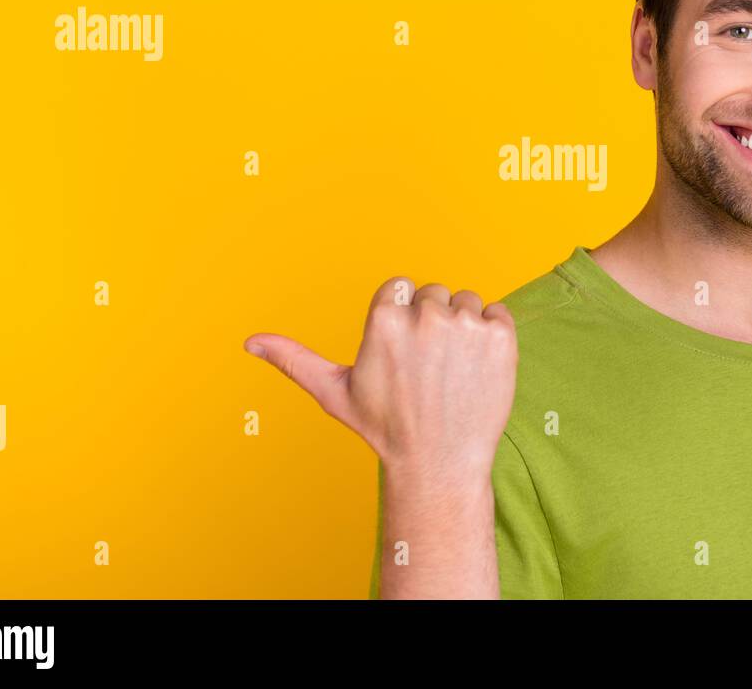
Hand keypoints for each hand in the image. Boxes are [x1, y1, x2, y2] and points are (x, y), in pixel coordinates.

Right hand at [243, 277, 517, 479]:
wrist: (439, 464)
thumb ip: (295, 359)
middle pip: (433, 293)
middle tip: (426, 370)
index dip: (401, 318)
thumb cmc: (384, 428)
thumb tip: (250, 342)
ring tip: (451, 372)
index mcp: (384, 320)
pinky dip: (493, 338)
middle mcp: (425, 317)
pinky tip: (476, 371)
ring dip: (463, 329)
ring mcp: (466, 326)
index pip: (400, 287)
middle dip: (431, 323)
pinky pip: (498, 314)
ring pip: (466, 301)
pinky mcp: (501, 338)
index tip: (402, 352)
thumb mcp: (334, 392)